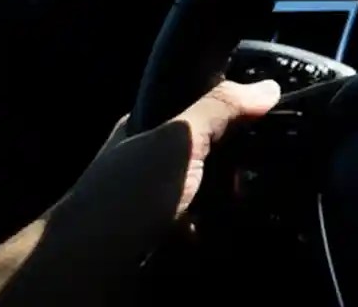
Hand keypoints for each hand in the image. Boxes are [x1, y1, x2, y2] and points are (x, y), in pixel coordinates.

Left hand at [0, 80, 279, 305]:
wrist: (83, 270)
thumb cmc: (120, 198)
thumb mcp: (175, 140)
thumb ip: (219, 109)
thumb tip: (267, 87)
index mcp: (151, 128)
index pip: (203, 107)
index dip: (237, 108)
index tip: (274, 115)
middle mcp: (156, 163)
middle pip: (215, 152)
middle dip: (241, 161)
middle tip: (268, 165)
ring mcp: (163, 203)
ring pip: (216, 193)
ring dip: (235, 199)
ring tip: (257, 199)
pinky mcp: (171, 237)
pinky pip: (211, 229)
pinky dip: (225, 230)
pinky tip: (236, 229)